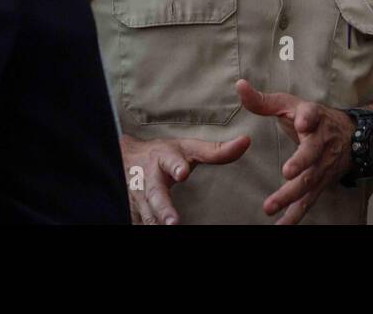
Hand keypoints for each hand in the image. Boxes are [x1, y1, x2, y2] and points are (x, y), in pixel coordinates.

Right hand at [119, 132, 250, 224]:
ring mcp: (137, 195)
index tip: (182, 172)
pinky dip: (144, 226)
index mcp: (163, 157)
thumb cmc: (164, 154)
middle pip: (154, 193)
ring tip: (167, 229)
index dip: (175, 166)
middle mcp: (148, 176)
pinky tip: (155, 231)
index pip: (170, 160)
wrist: (126, 157)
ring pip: (144, 212)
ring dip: (153, 222)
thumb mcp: (188, 149)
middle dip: (163, 208)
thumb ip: (216, 150)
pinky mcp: (132, 208)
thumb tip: (246, 141)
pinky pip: (137, 220)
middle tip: (173, 222)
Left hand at [235, 79, 353, 224]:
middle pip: (312, 153)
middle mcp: (321, 142)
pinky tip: (281, 225)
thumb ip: (263, 100)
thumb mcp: (290, 104)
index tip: (302, 122)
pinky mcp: (320, 183)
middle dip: (301, 162)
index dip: (308, 118)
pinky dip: (295, 214)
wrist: (351, 136)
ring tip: (270, 206)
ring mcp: (322, 165)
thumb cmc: (310, 117)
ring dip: (291, 195)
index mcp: (313, 118)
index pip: (312, 115)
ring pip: (309, 181)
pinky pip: (308, 200)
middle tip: (287, 172)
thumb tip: (239, 86)